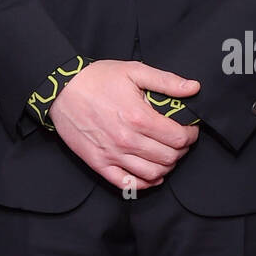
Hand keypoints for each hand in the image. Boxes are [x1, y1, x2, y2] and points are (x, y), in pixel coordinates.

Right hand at [50, 59, 200, 192]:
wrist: (61, 90)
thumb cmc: (97, 78)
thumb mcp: (133, 71)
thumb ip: (166, 81)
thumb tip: (194, 88)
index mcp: (138, 117)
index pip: (179, 138)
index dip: (191, 135)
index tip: (189, 129)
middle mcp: (127, 140)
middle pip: (169, 158)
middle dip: (181, 150)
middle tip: (178, 140)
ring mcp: (112, 155)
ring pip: (153, 174)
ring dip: (166, 167)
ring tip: (165, 154)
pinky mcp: (99, 164)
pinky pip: (128, 184)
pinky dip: (145, 183)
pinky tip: (151, 174)